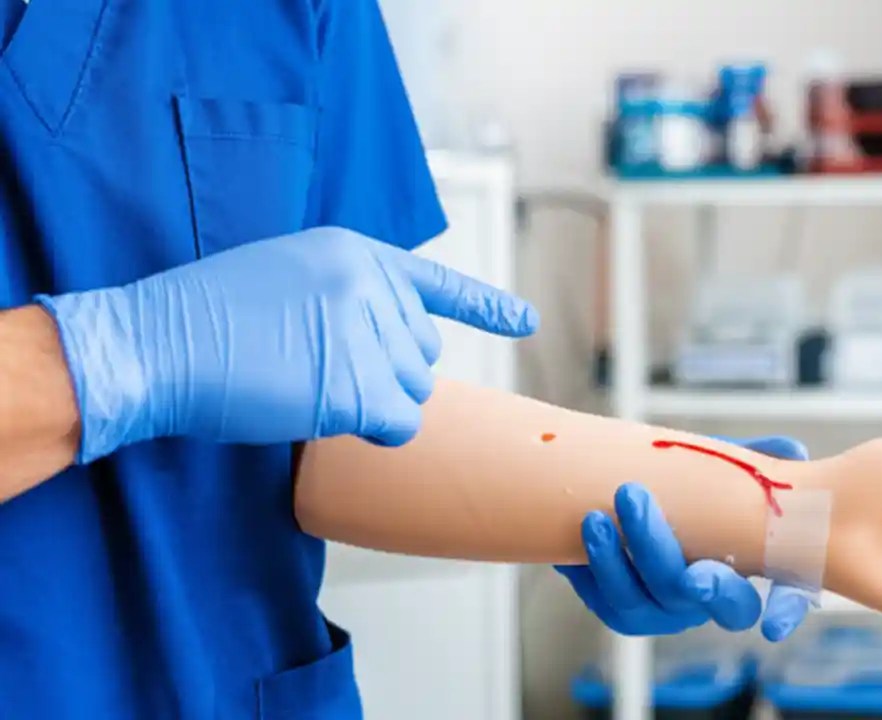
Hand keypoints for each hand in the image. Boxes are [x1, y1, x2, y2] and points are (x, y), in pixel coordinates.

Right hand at [37, 227, 537, 461]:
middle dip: (382, 370)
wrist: (155, 343)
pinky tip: (320, 407)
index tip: (524, 321)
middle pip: (421, 352)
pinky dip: (370, 428)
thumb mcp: (289, 276)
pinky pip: (400, 423)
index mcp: (354, 252)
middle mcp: (371, 284)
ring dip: (371, 398)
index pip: (436, 283)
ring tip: (304, 378)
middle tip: (312, 365)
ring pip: (414, 389)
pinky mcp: (356, 384)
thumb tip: (405, 350)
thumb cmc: (207, 319)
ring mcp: (365, 332)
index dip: (484, 307)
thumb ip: (349, 298)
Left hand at [557, 436, 812, 640]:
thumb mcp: (725, 470)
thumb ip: (753, 461)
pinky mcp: (624, 611)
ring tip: (594, 518)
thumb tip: (790, 449)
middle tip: (635, 498)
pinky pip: (606, 603)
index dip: (783, 611)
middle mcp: (708, 600)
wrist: (631, 500)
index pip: (781, 600)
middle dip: (662, 553)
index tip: (774, 623)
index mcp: (749, 569)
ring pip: (639, 604)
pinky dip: (589, 572)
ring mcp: (664, 611)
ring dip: (613, 561)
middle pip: (692, 596)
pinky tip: (575, 534)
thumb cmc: (695, 491)